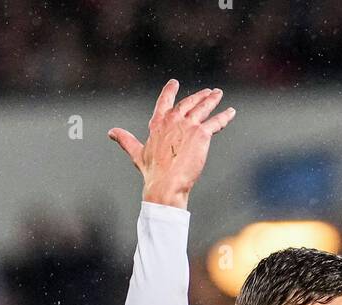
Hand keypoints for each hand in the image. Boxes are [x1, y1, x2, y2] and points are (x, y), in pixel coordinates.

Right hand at [108, 79, 235, 209]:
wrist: (165, 184)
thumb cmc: (152, 172)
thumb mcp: (137, 152)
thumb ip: (125, 139)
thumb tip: (111, 132)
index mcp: (158, 123)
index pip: (165, 101)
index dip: (170, 91)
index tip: (174, 83)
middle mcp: (173, 119)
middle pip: (189, 103)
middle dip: (199, 96)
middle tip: (208, 91)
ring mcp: (188, 125)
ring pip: (203, 108)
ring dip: (212, 100)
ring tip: (218, 94)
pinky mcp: (201, 134)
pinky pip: (216, 122)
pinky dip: (224, 116)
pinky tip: (231, 112)